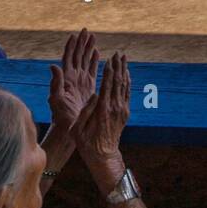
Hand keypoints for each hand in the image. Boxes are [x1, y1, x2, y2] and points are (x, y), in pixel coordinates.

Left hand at [48, 28, 98, 135]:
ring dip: (88, 49)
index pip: (69, 58)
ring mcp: (80, 81)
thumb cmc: (61, 116)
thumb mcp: (56, 100)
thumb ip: (55, 83)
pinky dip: (94, 60)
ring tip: (93, 37)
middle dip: (82, 43)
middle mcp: (72, 78)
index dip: (72, 46)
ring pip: (85, 60)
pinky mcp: (88, 86)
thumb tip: (52, 66)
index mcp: (66, 79)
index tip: (76, 34)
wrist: (69, 127)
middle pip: (77, 56)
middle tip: (87, 31)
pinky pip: (92, 70)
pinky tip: (97, 52)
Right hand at [76, 52, 131, 186]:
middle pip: (118, 81)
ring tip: (124, 58)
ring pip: (125, 85)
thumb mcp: (78, 128)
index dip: (110, 70)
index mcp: (102, 109)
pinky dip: (127, 81)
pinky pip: (127, 93)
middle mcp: (115, 107)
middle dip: (118, 66)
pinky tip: (127, 73)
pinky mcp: (125, 112)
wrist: (103, 154)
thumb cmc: (86, 142)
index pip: (107, 85)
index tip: (110, 58)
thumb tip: (95, 93)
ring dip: (124, 70)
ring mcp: (122, 110)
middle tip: (119, 53)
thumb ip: (86, 110)